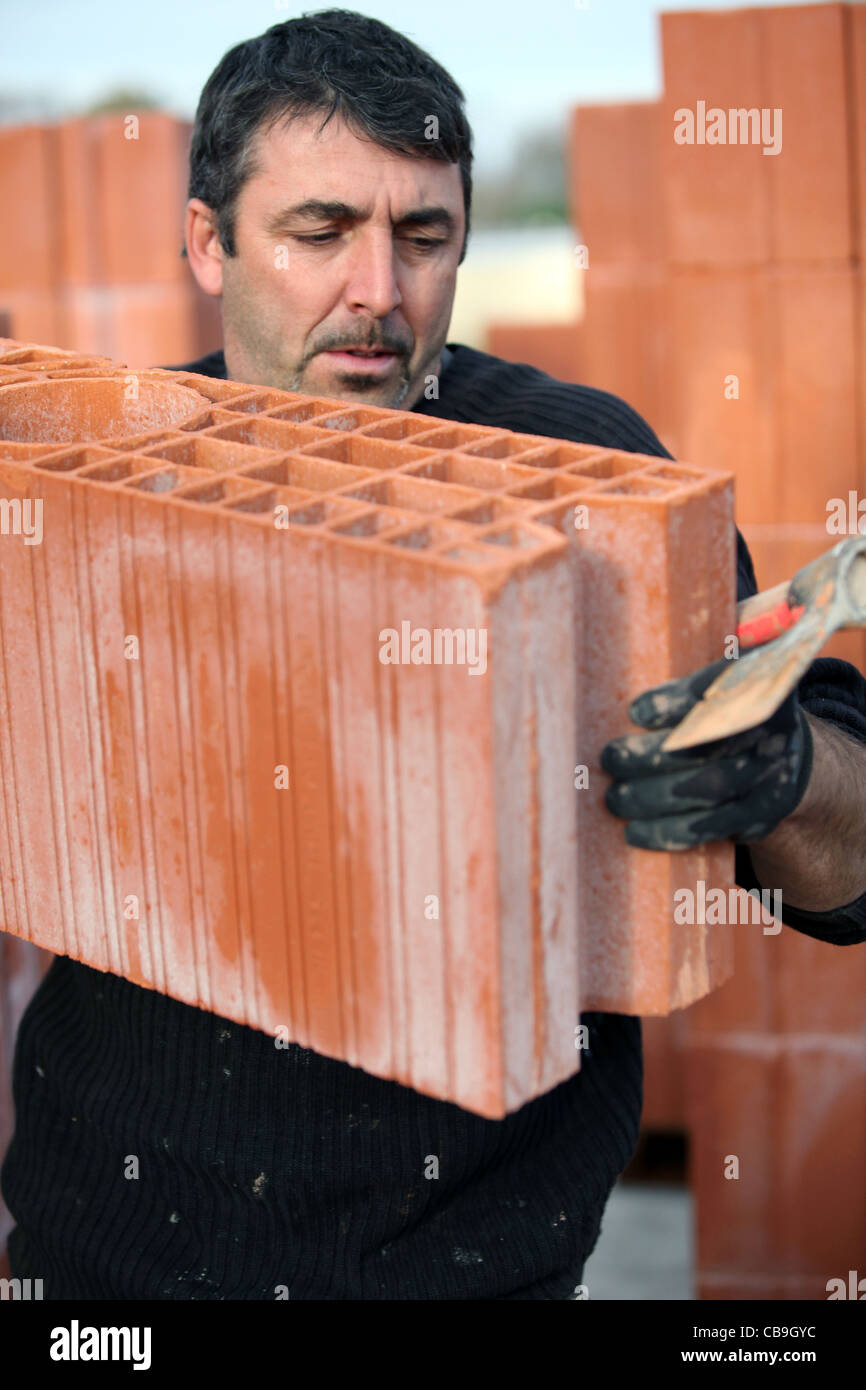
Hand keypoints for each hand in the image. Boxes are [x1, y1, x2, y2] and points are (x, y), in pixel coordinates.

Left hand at [600, 656, 814, 850]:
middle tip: (609, 759)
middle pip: (706, 745)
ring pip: (708, 789)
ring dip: (653, 798)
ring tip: (614, 798)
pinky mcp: (766, 810)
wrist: (786, 753)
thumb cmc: (728, 705)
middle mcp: (772, 726)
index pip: (717, 687)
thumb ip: (689, 656)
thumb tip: (625, 625)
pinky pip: (716, 825)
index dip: (675, 702)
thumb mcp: (725, 672)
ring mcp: (773, 771)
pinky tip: (637, 831)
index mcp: (758, 680)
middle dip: (649, 756)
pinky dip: (673, 831)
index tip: (635, 712)